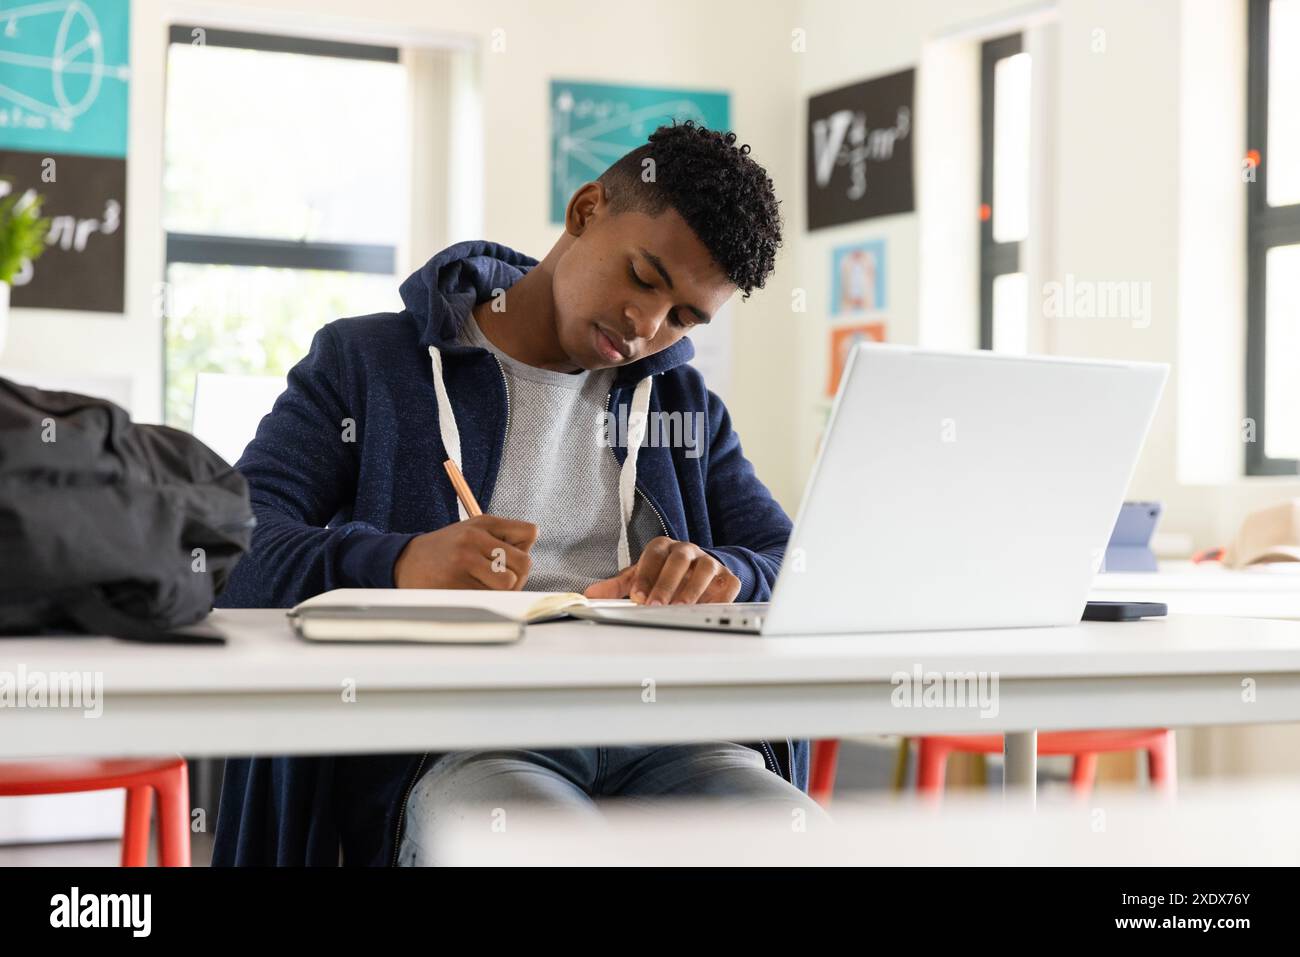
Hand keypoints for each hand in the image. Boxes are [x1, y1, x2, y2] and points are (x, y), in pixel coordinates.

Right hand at [393, 515, 537, 589]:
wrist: (404, 562)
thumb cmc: (447, 550)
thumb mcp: (473, 531)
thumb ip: (503, 539)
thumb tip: (528, 561)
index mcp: (484, 523)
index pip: (530, 533)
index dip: (524, 549)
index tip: (510, 559)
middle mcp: (474, 538)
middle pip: (524, 563)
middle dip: (518, 577)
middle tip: (500, 581)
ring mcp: (464, 561)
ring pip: (508, 585)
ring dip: (501, 591)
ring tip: (485, 587)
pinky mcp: (455, 584)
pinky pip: (487, 599)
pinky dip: (484, 600)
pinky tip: (468, 592)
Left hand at [583, 537, 740, 604]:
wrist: (698, 571)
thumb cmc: (665, 575)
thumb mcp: (639, 577)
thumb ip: (616, 586)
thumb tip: (590, 594)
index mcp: (664, 547)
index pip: (654, 554)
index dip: (645, 575)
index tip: (637, 596)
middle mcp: (687, 551)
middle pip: (679, 560)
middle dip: (666, 583)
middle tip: (655, 605)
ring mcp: (709, 562)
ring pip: (705, 569)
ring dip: (692, 589)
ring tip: (680, 608)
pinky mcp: (727, 577)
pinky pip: (727, 584)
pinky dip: (719, 597)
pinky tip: (707, 609)